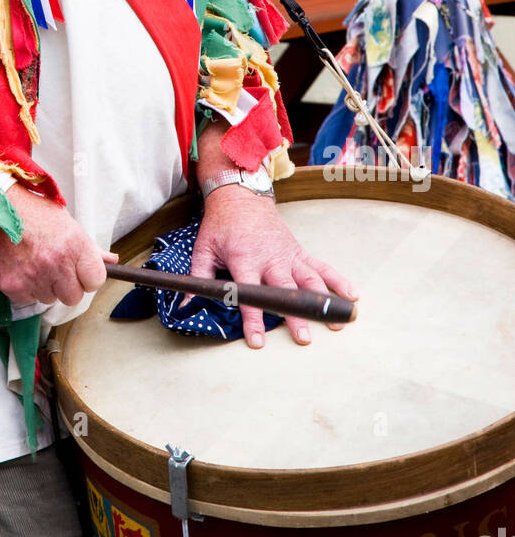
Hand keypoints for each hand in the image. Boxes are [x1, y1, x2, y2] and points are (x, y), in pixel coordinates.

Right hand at [0, 184, 117, 306]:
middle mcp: (56, 263)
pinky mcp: (13, 286)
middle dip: (67, 287)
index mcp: (74, 244)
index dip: (88, 277)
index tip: (81, 272)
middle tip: (55, 269)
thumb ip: (89, 247)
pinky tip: (19, 267)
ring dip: (44, 287)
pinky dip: (25, 288)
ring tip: (33, 262)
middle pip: (74, 297)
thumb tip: (111, 261)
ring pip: (49, 299)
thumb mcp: (65, 223)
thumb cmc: (31, 212)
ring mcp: (34, 276)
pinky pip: (28, 299)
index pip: (96, 281)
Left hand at [189, 184, 357, 349]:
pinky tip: (351, 294)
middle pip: (285, 291)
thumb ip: (197, 278)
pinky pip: (321, 266)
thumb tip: (184, 306)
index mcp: (244, 259)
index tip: (258, 341)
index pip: (249, 294)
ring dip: (322, 302)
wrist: (240, 195)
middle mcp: (269, 258)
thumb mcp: (203, 249)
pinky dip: (337, 279)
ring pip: (308, 280)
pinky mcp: (298, 251)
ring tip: (336, 323)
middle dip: (295, 315)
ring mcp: (288, 254)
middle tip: (304, 338)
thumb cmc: (221, 225)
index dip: (253, 319)